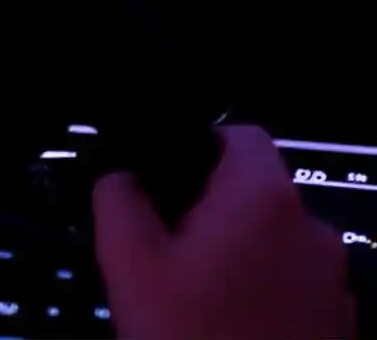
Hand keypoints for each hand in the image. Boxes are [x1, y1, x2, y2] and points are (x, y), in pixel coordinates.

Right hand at [94, 126, 354, 338]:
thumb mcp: (127, 263)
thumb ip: (117, 199)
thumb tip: (119, 179)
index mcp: (261, 200)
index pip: (238, 134)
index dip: (197, 146)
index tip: (167, 178)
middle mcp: (310, 231)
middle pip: (254, 192)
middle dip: (210, 212)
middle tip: (166, 251)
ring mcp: (332, 280)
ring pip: (273, 243)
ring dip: (236, 256)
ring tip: (193, 298)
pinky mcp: (337, 322)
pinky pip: (292, 286)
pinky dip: (261, 293)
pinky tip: (223, 325)